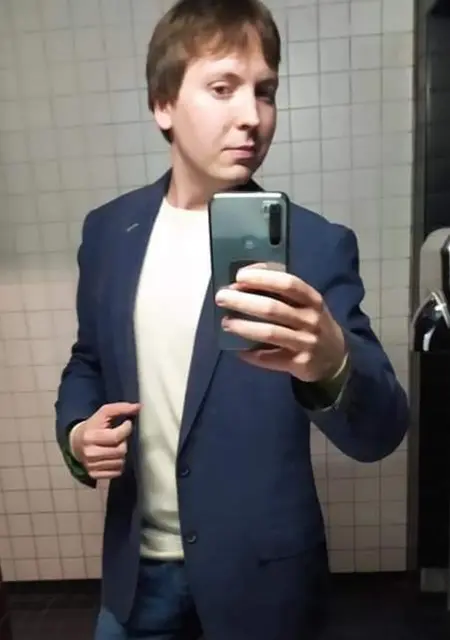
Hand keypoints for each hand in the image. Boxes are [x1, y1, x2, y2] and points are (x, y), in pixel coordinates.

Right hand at [70, 402, 139, 479]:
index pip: (117, 436)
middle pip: (121, 451)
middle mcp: (90, 453)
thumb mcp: (103, 413)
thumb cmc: (93, 426)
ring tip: (115, 446)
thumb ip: (121, 408)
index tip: (127, 424)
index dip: (127, 428)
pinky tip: (113, 457)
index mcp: (90, 437)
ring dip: (122, 454)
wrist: (75, 443)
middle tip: (119, 437)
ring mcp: (91, 466)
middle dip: (124, 442)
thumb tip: (138, 407)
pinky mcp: (94, 475)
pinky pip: (117, 472)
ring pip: (120, 462)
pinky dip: (118, 465)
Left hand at [215, 265, 345, 382]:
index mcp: (312, 299)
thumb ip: (282, 291)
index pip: (288, 283)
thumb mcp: (307, 303)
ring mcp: (306, 343)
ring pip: (270, 333)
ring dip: (244, 327)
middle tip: (221, 298)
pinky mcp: (298, 363)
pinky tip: (237, 349)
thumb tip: (244, 280)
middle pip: (273, 308)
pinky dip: (251, 354)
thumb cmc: (312, 322)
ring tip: (225, 323)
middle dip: (244, 301)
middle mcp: (310, 320)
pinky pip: (269, 358)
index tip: (239, 276)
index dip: (263, 278)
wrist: (334, 357)